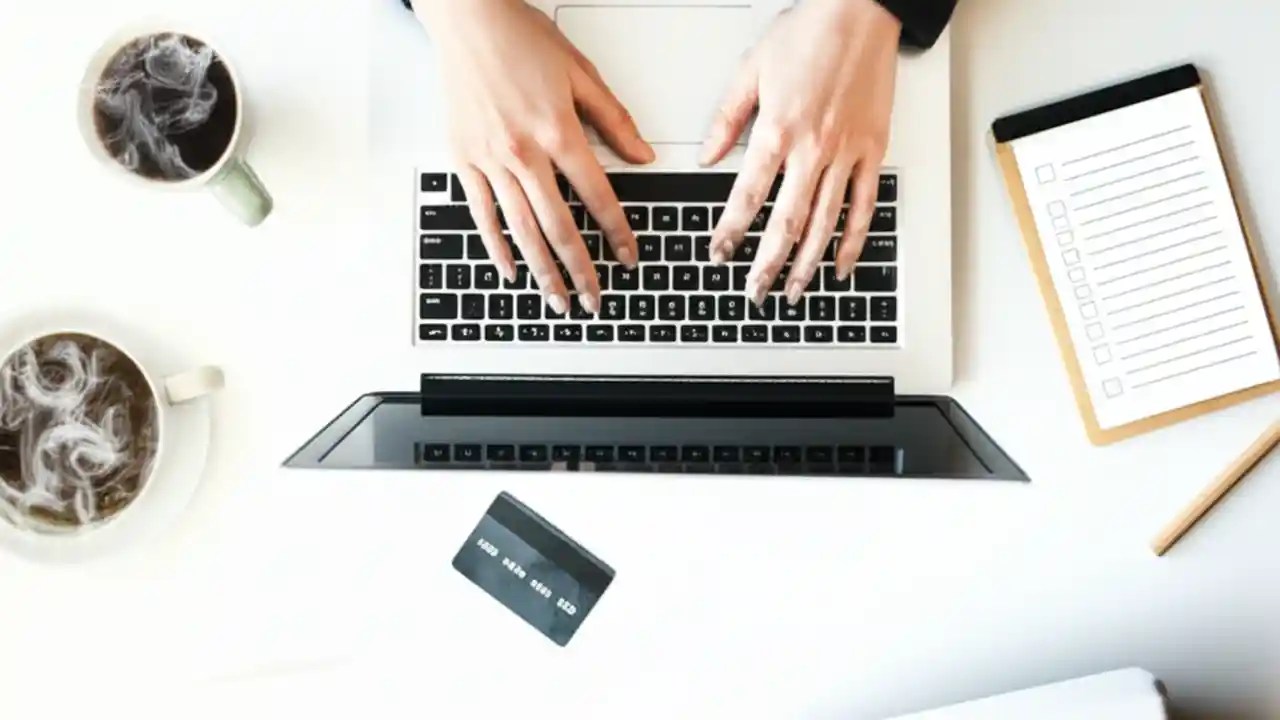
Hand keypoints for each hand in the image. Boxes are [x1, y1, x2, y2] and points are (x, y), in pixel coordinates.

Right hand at [417, 0, 654, 313]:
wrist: (468, 18)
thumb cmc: (521, 38)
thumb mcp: (581, 73)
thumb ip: (614, 120)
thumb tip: (643, 157)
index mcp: (558, 131)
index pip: (597, 196)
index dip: (617, 233)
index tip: (628, 258)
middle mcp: (523, 152)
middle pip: (559, 226)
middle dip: (580, 270)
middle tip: (594, 300)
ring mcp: (490, 160)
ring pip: (521, 230)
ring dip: (542, 272)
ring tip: (557, 300)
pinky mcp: (464, 160)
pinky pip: (482, 214)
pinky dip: (497, 247)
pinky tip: (511, 271)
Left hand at [701, 0, 900, 305]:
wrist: (861, 11)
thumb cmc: (809, 33)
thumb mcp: (751, 69)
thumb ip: (727, 118)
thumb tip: (706, 155)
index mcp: (778, 129)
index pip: (749, 195)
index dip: (732, 231)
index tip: (720, 255)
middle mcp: (813, 148)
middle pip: (787, 221)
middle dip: (768, 263)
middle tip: (755, 291)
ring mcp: (847, 153)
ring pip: (826, 222)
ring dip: (807, 263)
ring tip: (794, 290)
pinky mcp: (872, 151)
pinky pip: (864, 205)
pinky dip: (854, 240)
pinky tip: (842, 264)